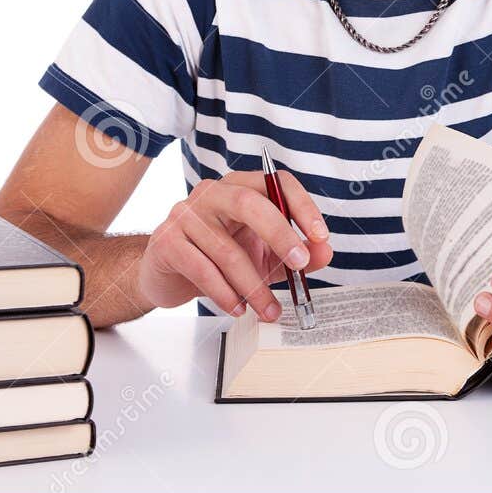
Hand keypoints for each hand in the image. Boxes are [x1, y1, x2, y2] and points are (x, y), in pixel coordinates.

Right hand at [137, 170, 333, 319]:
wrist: (167, 274)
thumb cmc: (218, 258)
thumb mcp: (264, 256)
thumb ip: (296, 254)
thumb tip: (324, 252)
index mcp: (239, 187)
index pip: (274, 182)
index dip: (301, 205)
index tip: (320, 235)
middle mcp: (211, 193)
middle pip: (248, 202)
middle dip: (279, 234)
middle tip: (299, 265)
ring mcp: (185, 214)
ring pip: (226, 249)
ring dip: (253, 286)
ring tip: (269, 310)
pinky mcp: (167, 241)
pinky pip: (202, 269)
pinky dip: (225, 294)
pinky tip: (238, 308)